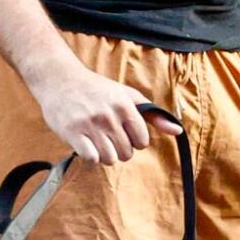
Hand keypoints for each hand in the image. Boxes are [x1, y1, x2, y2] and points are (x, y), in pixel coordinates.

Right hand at [26, 55, 151, 165]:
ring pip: (109, 159)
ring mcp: (89, 124)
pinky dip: (91, 157)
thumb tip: (178, 131)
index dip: (135, 141)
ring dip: (105, 155)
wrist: (60, 80)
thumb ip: (153, 115)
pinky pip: (91, 158)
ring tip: (98, 142)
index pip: (142, 141)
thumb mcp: (128, 96)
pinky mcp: (72, 132)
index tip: (125, 133)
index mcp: (125, 105)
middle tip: (109, 138)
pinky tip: (87, 145)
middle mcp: (109, 115)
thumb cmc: (98, 90)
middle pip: (126, 153)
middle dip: (120, 150)